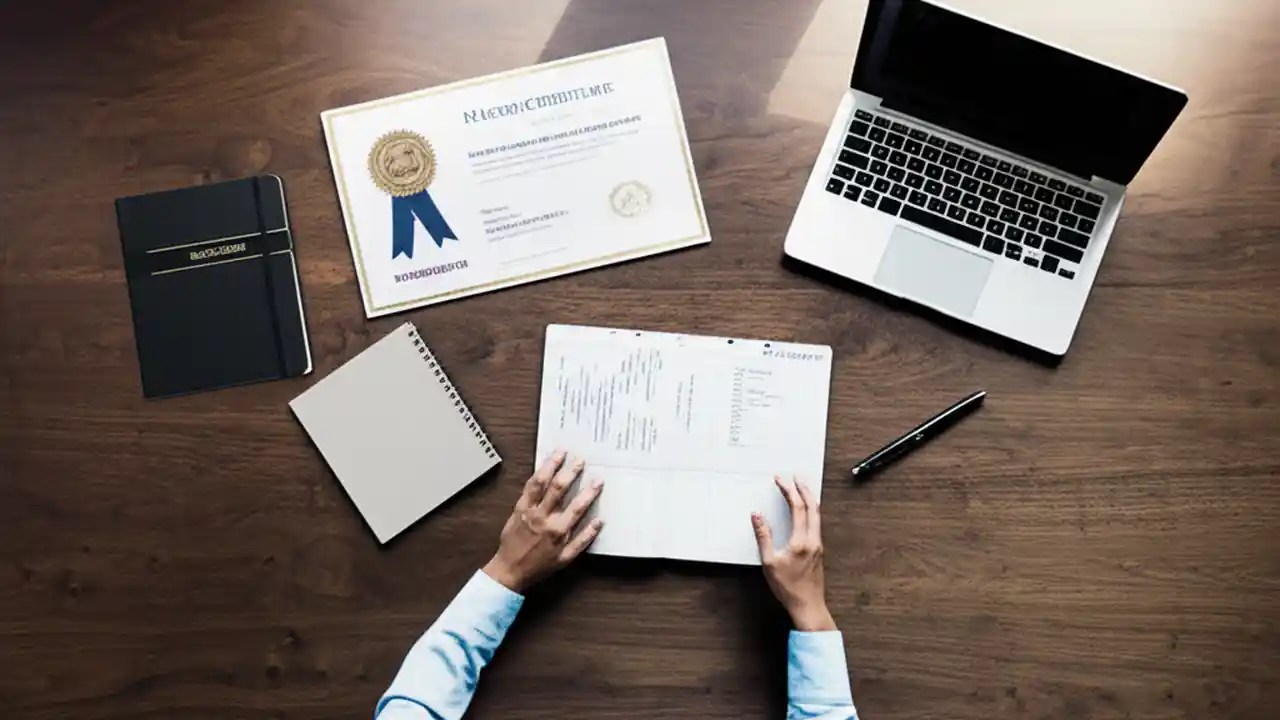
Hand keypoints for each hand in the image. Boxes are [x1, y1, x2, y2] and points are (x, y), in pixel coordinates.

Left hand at [482, 450, 603, 592]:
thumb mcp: (566, 558)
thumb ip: (584, 539)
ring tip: (560, 452)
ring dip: (551, 466)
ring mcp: (530, 511)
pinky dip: (536, 474)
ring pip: (541, 483)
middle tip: (580, 460)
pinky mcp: (519, 508)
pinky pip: (528, 487)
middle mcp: (544, 517)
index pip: (578, 506)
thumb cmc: (539, 566)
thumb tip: (599, 522)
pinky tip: (543, 465)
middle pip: (560, 488)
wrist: (510, 569)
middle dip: (571, 472)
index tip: (598, 481)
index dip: (590, 492)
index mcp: (558, 530)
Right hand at [752, 476, 835, 631]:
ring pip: (817, 515)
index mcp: (801, 541)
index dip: (789, 490)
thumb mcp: (769, 563)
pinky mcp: (818, 551)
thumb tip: (757, 516)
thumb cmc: (788, 588)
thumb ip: (763, 537)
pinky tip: (805, 512)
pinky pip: (817, 524)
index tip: (780, 480)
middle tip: (795, 477)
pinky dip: (811, 511)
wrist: (808, 606)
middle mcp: (813, 540)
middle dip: (804, 489)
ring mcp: (818, 546)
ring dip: (809, 499)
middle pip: (813, 507)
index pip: (797, 507)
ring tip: (801, 489)